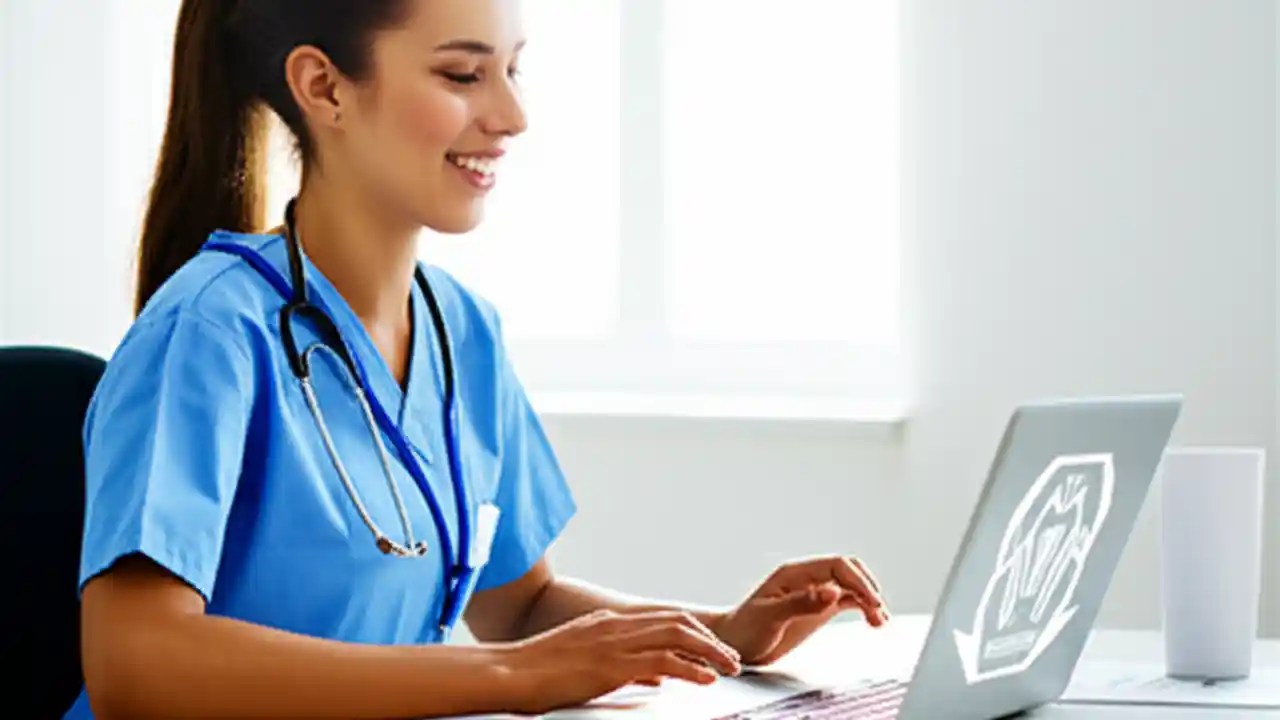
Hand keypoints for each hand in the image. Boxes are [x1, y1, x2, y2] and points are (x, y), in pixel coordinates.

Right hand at [504, 609, 742, 714]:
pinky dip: (690, 669)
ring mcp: (615, 642)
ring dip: (709, 651)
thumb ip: (624, 664)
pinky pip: (663, 662)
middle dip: (709, 639)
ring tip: (730, 667)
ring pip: (678, 636)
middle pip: (678, 622)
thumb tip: (655, 677)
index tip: (713, 648)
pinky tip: (706, 679)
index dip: (695, 631)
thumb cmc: (540, 672)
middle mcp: (617, 625)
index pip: (664, 618)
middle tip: (731, 658)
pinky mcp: (612, 664)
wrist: (510, 672)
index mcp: (610, 622)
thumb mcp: (586, 663)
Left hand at [711, 556, 888, 665]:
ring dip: (869, 599)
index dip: (858, 581)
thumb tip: (832, 591)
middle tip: (878, 611)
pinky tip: (873, 621)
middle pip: (849, 572)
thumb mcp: (768, 617)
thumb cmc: (743, 628)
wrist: (733, 644)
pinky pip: (848, 601)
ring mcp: (815, 593)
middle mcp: (808, 579)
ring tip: (880, 620)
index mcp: (795, 574)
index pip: (837, 566)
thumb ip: (800, 603)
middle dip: (868, 588)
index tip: (871, 602)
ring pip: (852, 586)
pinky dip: (863, 608)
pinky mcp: (818, 609)